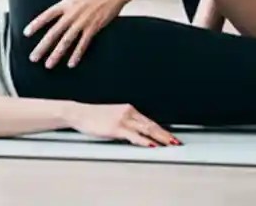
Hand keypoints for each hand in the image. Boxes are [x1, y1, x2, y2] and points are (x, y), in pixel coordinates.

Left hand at [25, 0, 132, 68]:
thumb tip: (66, 4)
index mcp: (66, 3)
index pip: (47, 15)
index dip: (36, 25)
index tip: (26, 33)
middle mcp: (72, 14)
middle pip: (53, 33)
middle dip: (42, 47)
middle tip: (33, 57)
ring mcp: (82, 23)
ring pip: (66, 42)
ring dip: (56, 54)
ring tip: (48, 64)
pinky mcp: (93, 28)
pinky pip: (83, 44)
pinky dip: (77, 55)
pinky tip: (71, 63)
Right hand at [65, 103, 179, 146]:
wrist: (79, 113)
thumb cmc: (93, 117)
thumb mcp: (113, 118)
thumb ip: (126, 125)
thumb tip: (137, 136)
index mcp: (129, 110)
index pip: (149, 121)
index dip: (161, 130)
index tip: (170, 137)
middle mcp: (129, 112)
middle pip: (151, 125)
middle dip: (165, 134)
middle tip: (176, 142)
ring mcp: (123, 120)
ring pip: (146, 129)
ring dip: (160, 138)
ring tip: (169, 144)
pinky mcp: (116, 127)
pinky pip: (134, 135)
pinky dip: (144, 141)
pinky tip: (151, 145)